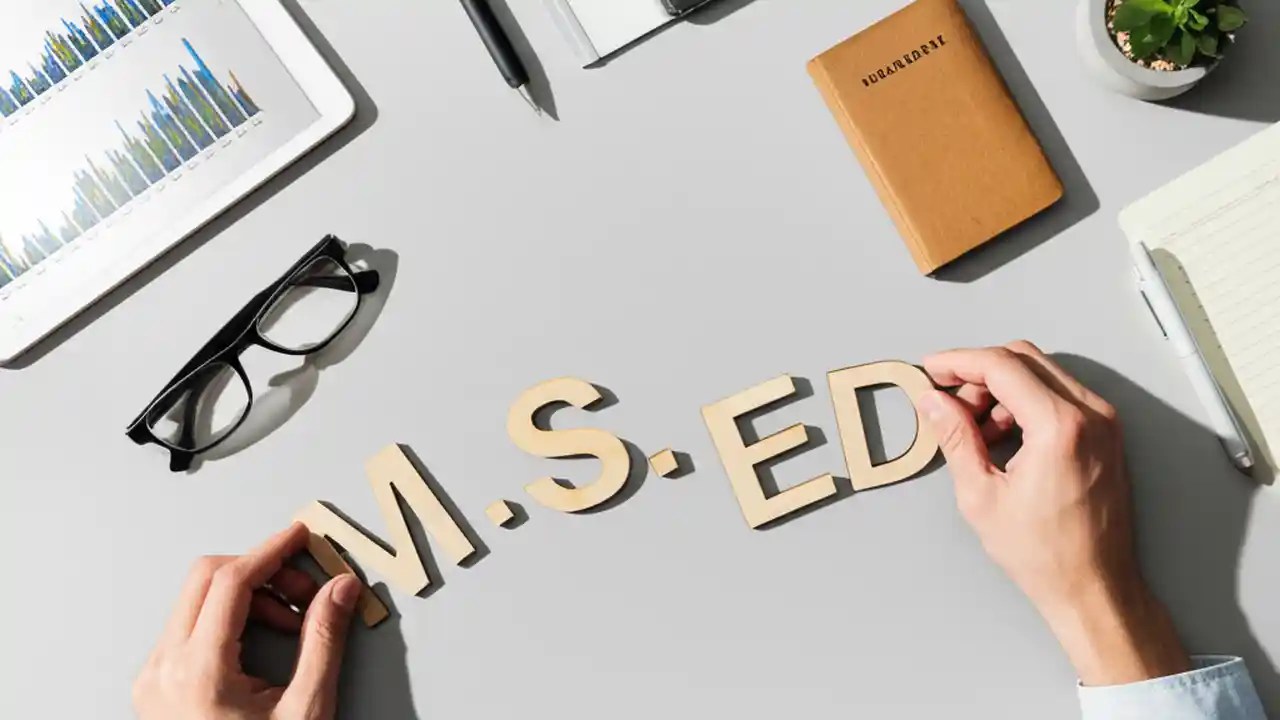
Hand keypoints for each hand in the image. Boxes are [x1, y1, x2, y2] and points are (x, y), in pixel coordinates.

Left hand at [133, 523, 363, 719]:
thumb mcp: (306, 709)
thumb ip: (324, 641)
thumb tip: (340, 588)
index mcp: (197, 673)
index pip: (230, 582)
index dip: (270, 550)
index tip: (299, 536)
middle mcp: (163, 670)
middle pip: (206, 579)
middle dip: (261, 571)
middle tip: (306, 588)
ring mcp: (153, 679)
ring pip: (196, 601)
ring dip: (248, 596)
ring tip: (293, 624)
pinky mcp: (157, 686)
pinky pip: (189, 627)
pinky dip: (229, 620)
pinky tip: (264, 641)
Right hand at [918, 342, 1189, 685]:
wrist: (1095, 586)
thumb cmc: (1045, 554)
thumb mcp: (981, 496)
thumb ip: (955, 438)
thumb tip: (933, 401)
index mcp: (1060, 427)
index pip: (1001, 366)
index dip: (958, 362)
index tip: (931, 370)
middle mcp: (1091, 414)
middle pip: (1023, 359)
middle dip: (979, 373)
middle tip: (948, 401)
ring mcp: (1104, 422)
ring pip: (1042, 373)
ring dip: (1002, 387)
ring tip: (975, 428)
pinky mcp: (1106, 433)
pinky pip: (1060, 394)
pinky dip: (1026, 400)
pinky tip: (1003, 433)